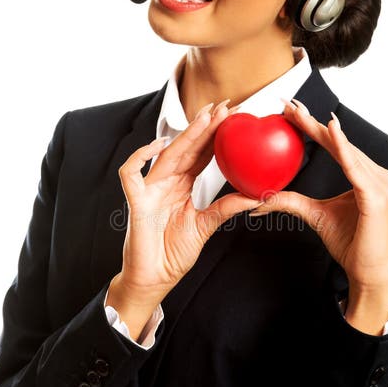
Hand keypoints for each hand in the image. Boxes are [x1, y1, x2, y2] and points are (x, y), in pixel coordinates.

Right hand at [112, 99, 262, 302]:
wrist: (154, 279)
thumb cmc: (173, 254)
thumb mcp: (206, 226)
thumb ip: (226, 208)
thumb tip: (256, 196)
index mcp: (181, 186)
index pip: (200, 155)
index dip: (214, 136)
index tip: (234, 119)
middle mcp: (165, 183)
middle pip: (185, 148)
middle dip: (204, 126)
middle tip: (225, 107)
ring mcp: (149, 191)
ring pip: (165, 154)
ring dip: (185, 135)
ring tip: (205, 117)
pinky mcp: (135, 202)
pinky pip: (130, 173)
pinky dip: (140, 157)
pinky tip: (159, 145)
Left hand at [250, 98, 387, 291]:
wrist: (368, 273)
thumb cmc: (351, 244)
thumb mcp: (315, 215)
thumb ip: (292, 201)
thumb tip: (261, 197)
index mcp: (365, 175)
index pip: (335, 147)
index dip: (313, 128)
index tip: (290, 112)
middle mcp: (376, 174)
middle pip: (339, 143)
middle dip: (312, 122)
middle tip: (287, 104)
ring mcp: (379, 182)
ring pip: (345, 150)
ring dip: (321, 129)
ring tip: (299, 114)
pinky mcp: (376, 195)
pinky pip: (355, 168)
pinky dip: (343, 148)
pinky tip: (330, 130)